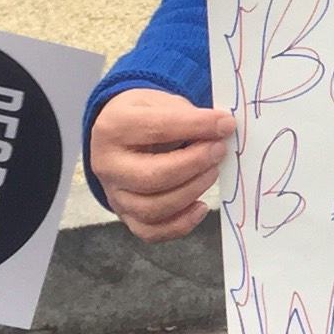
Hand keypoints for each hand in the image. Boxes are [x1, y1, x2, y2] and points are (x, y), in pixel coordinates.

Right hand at [89, 88, 237, 241]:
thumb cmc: (145, 115)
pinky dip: (180, 225)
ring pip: (152, 209)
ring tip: (212, 171)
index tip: (225, 124)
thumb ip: (187, 114)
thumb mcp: (160, 102)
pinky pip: (150, 232)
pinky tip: (201, 206)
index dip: (197, 127)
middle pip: (152, 177)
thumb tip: (222, 128)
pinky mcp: (125, 214)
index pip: (156, 129)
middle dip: (194, 164)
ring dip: (192, 192)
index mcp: (113, 129)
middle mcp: (107, 165)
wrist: (120, 133)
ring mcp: (114, 194)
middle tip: (219, 150)